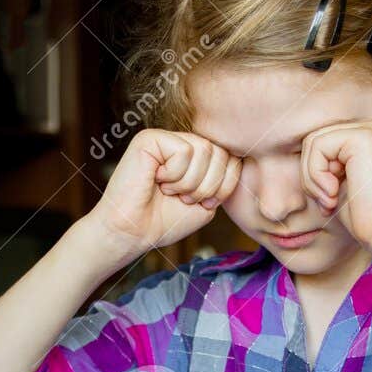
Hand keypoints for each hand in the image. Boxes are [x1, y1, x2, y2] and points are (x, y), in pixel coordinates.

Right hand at [88, 130, 241, 262]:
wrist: (133, 234)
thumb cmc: (164, 222)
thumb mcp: (207, 202)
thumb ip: (224, 178)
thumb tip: (239, 153)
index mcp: (196, 157)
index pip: (231, 158)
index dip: (224, 186)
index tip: (202, 203)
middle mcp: (182, 142)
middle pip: (221, 152)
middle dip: (207, 185)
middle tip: (183, 198)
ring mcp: (166, 138)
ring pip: (204, 151)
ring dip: (190, 183)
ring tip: (168, 190)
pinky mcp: (151, 138)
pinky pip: (184, 151)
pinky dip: (174, 175)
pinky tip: (156, 180)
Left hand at [300, 120, 371, 255]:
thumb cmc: (364, 216)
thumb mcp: (338, 184)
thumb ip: (325, 164)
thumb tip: (300, 154)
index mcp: (370, 136)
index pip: (321, 143)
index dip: (315, 175)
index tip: (331, 201)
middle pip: (315, 140)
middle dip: (311, 176)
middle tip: (328, 203)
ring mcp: (371, 129)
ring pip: (313, 142)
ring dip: (312, 178)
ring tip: (331, 200)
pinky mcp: (363, 136)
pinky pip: (317, 147)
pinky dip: (316, 175)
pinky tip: (334, 194)